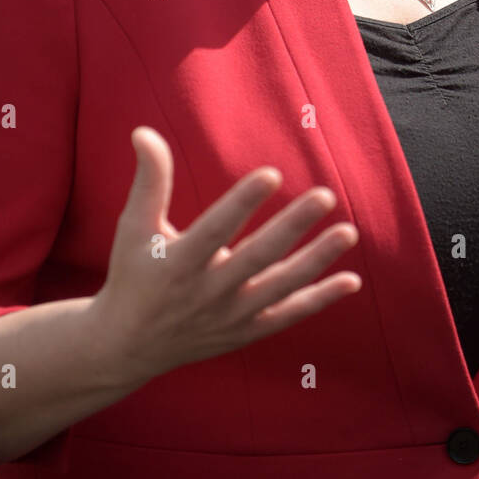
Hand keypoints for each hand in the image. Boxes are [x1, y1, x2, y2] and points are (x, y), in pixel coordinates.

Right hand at [90, 125, 360, 388]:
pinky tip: (351, 281)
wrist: (127, 347)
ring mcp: (230, 316)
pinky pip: (288, 315)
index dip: (242, 202)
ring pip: (281, 287)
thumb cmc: (133, 275)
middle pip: (258, 257)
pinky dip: (319, 300)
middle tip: (325, 195)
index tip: (271, 174)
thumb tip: (144, 132)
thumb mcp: (132, 228)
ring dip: (317, 261)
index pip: (215, 229)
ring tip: (349, 231)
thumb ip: (149, 180)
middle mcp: (208, 292)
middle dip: (292, 226)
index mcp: (179, 263)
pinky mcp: (245, 332)